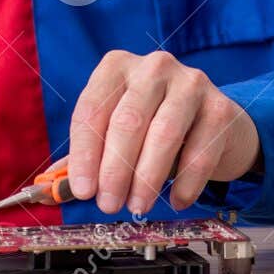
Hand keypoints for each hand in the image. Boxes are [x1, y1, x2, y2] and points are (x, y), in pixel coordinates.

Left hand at [66, 50, 260, 213]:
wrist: (214, 122)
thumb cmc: (154, 127)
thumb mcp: (117, 133)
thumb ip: (88, 157)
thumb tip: (52, 191)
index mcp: (117, 67)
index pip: (93, 109)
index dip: (85, 154)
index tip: (83, 190)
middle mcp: (154, 67)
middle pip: (128, 121)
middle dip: (115, 170)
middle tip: (109, 204)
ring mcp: (191, 83)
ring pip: (164, 134)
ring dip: (147, 178)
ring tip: (138, 206)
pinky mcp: (220, 107)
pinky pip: (200, 151)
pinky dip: (186, 183)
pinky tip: (176, 200)